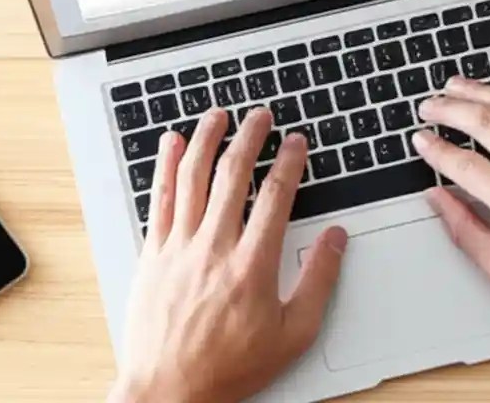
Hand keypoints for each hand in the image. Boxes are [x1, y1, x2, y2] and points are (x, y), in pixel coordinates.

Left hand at [107, 108, 347, 402]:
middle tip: (261, 116)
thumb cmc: (229, 368)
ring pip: (194, 177)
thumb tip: (337, 239)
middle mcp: (214, 248)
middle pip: (234, 175)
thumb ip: (319, 281)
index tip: (297, 142)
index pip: (276, 196)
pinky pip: (159, 199)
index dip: (290, 162)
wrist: (168, 390)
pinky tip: (173, 144)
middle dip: (251, 137)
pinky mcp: (152, 254)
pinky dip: (166, 166)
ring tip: (218, 115)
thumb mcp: (293, 334)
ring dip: (207, 139)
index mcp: (252, 265)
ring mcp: (178, 248)